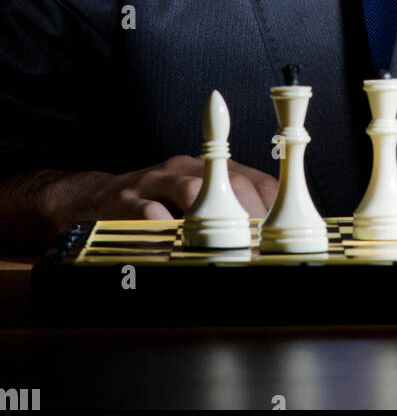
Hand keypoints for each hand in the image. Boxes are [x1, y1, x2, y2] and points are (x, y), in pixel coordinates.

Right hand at [42, 157, 279, 226]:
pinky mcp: (126, 201)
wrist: (91, 199)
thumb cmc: (152, 206)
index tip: (287, 230)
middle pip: (229, 181)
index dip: (272, 204)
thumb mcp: (194, 204)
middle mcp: (185, 169)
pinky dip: (168, 229)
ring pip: (192, 190)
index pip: (253, 179)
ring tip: (229, 247)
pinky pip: (150, 212)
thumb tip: (268, 243)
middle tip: (260, 246)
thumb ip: (227, 216)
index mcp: (208, 169)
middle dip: (250, 214)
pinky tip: (179, 247)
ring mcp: (155, 182)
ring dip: (214, 219)